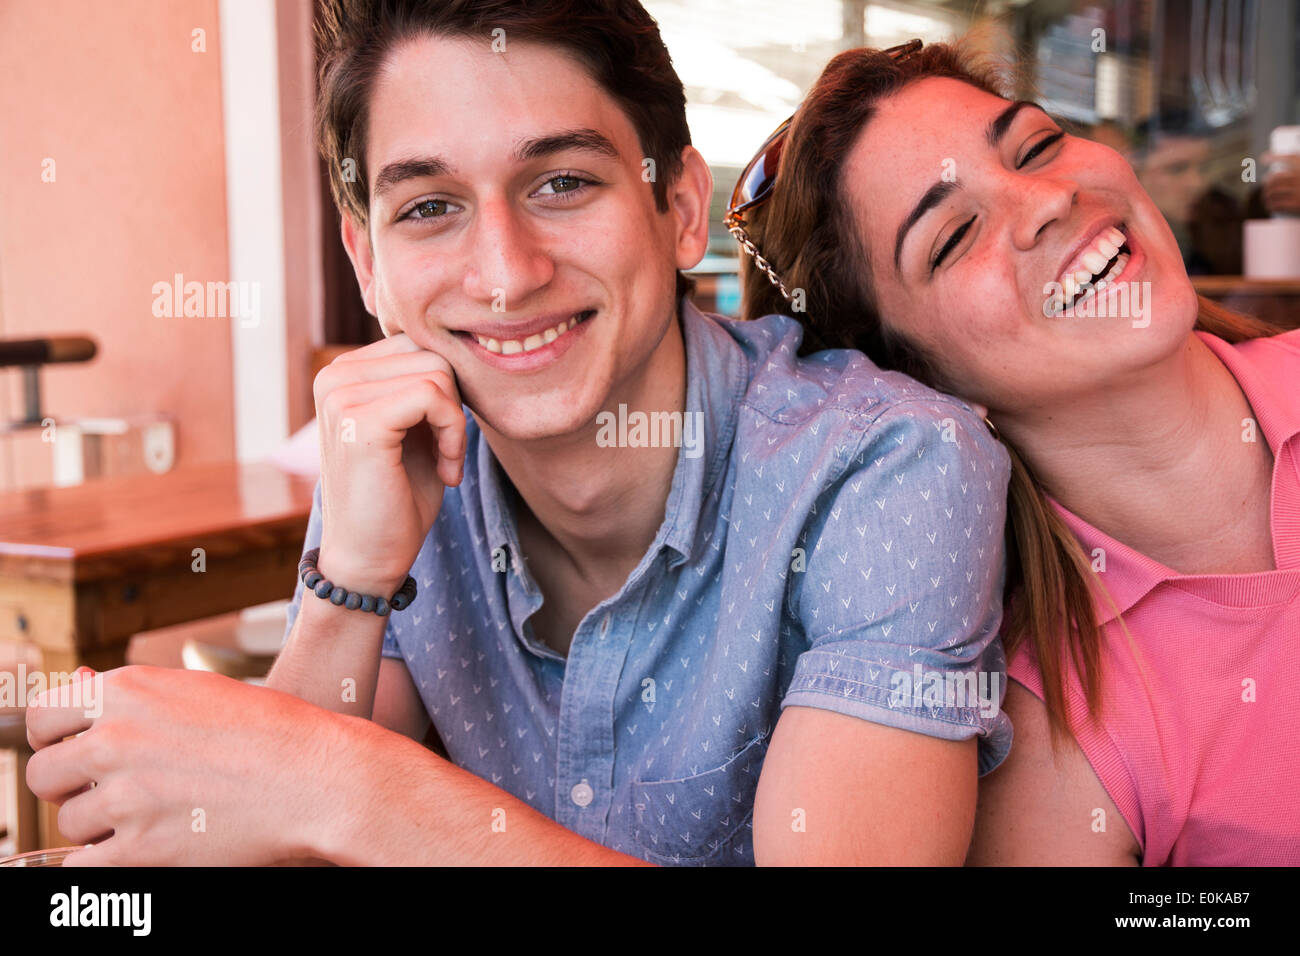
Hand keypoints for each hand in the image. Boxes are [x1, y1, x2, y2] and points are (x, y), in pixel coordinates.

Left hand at [25, 666, 348, 865]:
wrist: (319, 778)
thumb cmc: (274, 732)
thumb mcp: (199, 692)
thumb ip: (134, 695)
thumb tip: (81, 684)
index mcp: (128, 691)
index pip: (43, 717)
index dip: (56, 740)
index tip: (74, 752)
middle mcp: (115, 740)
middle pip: (45, 776)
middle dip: (71, 787)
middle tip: (109, 791)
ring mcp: (125, 797)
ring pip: (70, 824)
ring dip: (99, 826)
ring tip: (150, 817)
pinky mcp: (140, 851)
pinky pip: (85, 867)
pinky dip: (108, 862)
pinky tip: (144, 846)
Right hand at [313, 333, 466, 593]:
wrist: (368, 560)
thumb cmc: (397, 499)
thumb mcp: (415, 430)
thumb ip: (426, 386)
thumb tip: (463, 348)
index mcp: (343, 373)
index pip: (419, 344)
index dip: (446, 390)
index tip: (444, 438)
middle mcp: (333, 376)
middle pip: (431, 353)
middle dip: (454, 404)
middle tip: (448, 454)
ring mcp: (341, 395)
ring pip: (438, 372)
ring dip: (456, 423)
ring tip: (445, 464)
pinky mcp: (359, 419)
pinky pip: (433, 396)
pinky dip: (454, 434)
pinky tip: (446, 470)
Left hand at [1262, 155, 1299, 215]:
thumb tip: (1283, 170)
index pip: (1288, 157)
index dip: (1274, 156)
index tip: (1264, 158)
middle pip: (1276, 178)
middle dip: (1267, 182)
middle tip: (1266, 186)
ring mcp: (1299, 192)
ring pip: (1273, 192)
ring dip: (1266, 195)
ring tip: (1266, 197)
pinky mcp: (1297, 205)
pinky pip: (1278, 204)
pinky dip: (1271, 205)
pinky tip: (1270, 206)